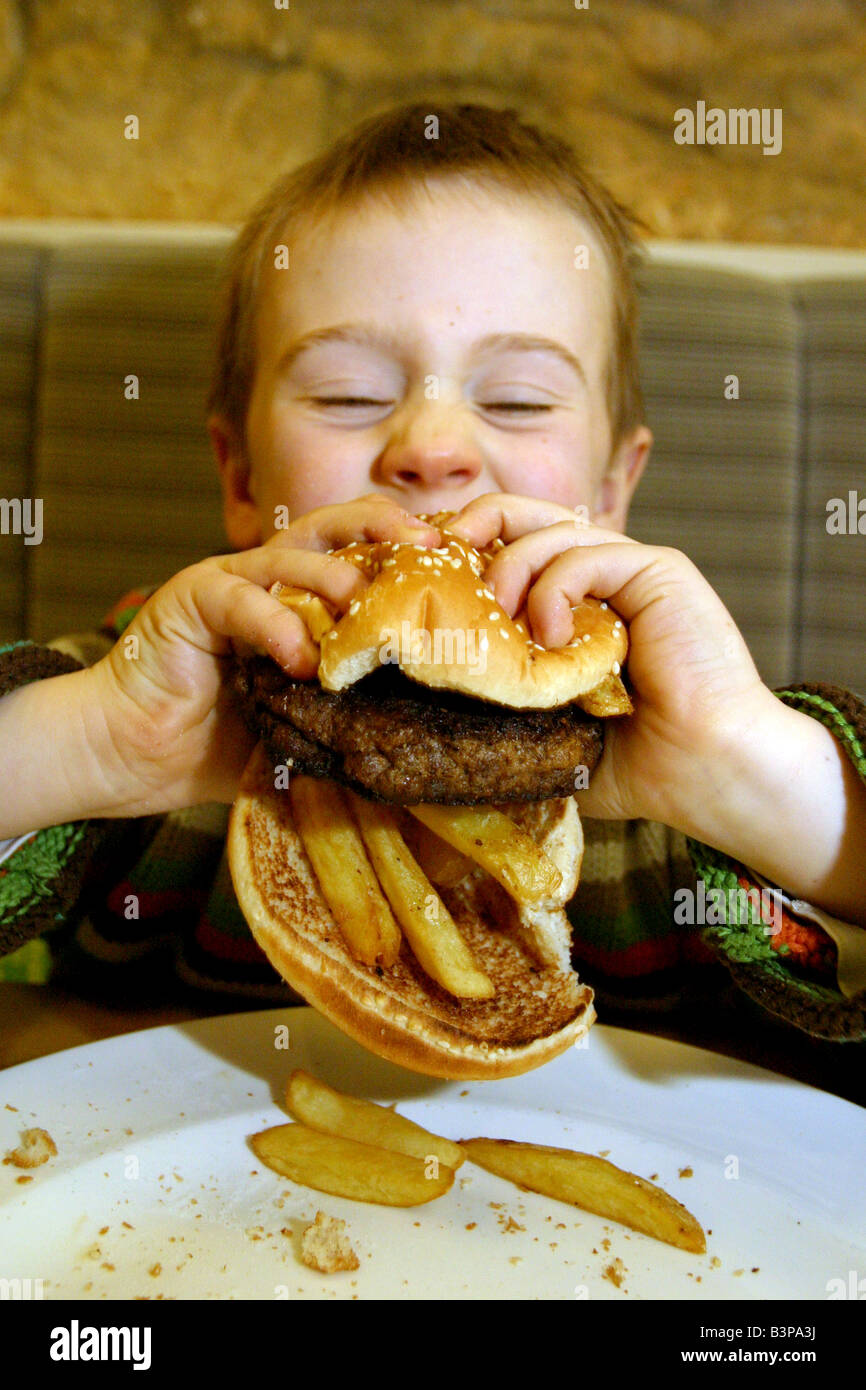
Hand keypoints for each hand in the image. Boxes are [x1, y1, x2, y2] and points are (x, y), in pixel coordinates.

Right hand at [89, 498, 439, 813]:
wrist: (137, 752)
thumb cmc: (224, 739)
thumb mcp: (309, 720)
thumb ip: (355, 707)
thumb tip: (438, 729)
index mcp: (305, 595)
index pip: (365, 553)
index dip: (411, 550)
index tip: (462, 562)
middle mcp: (272, 576)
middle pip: (337, 528)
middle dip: (388, 532)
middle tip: (432, 551)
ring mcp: (231, 580)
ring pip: (294, 555)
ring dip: (336, 579)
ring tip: (366, 612)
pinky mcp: (191, 597)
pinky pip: (240, 599)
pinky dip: (275, 625)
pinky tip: (301, 659)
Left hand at [448, 493, 767, 826]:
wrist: (710, 774)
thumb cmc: (644, 768)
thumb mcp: (552, 743)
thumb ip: (509, 723)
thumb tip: (435, 742)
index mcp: (581, 608)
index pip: (517, 554)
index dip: (471, 556)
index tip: (429, 582)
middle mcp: (605, 580)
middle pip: (530, 519)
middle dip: (477, 526)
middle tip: (436, 556)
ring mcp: (633, 571)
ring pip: (553, 532)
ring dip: (510, 566)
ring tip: (497, 618)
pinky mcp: (658, 571)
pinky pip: (588, 555)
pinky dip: (554, 588)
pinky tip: (549, 636)